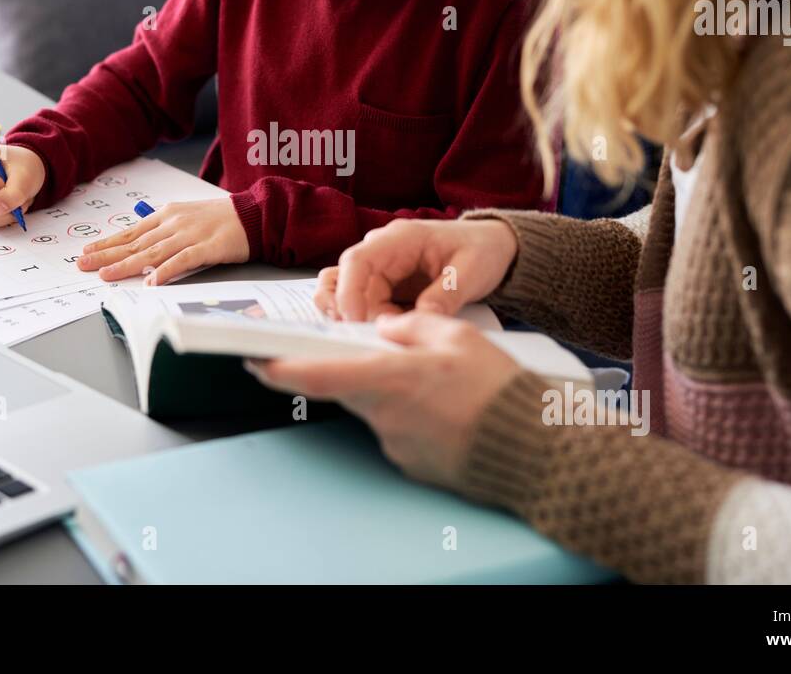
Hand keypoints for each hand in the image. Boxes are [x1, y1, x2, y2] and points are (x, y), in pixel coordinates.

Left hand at [76, 198, 249, 284]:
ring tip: (107, 275)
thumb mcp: (187, 216)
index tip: (88, 251)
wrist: (253, 214)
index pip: (131, 231)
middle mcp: (173, 224)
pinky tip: (151, 282)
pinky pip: (182, 261)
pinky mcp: (206, 248)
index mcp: (167, 215)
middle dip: (107, 255)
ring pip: (152, 252)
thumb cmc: (221, 217)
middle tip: (84, 264)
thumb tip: (142, 242)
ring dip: (127, 265)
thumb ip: (165, 228)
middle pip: (135, 242)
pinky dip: (165, 272)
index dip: (108, 242)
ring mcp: (189, 235)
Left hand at [248, 311, 523, 489]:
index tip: (256, 362)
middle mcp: (384, 416)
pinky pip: (399, 431)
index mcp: (390, 379)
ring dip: (394, 394)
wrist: (534, 450)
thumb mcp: (459, 336)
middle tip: (390, 359)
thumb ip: (413, 326)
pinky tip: (449, 411)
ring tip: (443, 387)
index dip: (281, 370)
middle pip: (348, 389)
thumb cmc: (499, 390)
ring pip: (377, 409)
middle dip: (356, 371)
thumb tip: (386, 327)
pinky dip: (414, 418)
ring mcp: (396, 445)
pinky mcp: (411, 465)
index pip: (319, 375)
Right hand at [313, 218, 518, 321]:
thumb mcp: (470, 271)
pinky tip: (389, 335)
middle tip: (373, 336)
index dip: (348, 291)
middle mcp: (382, 253)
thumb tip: (422, 319)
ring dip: (356, 318)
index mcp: (399, 239)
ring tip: (380, 336)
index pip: (357, 260)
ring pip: (347, 295)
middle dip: (352, 313)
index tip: (354, 320)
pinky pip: (364, 306)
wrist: (490, 248)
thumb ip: (445, 294)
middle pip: (345, 282)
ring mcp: (381, 271)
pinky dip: (370, 323)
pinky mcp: (385, 289)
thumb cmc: (480, 249)